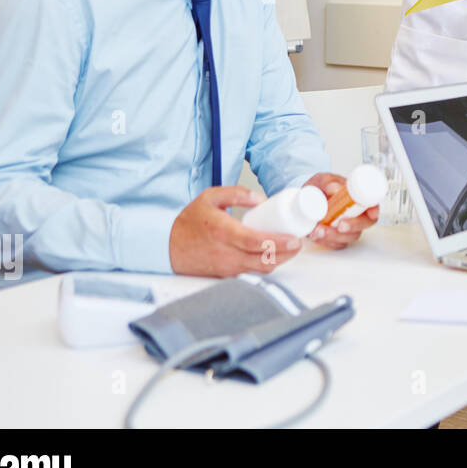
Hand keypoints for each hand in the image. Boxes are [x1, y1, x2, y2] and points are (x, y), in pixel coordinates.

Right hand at [169, 186, 301, 276]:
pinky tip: (273, 256)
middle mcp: (227, 253)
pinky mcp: (226, 274)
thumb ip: (236, 193)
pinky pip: (251, 272)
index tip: (295, 239)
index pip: (258, 242)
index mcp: (224, 233)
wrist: (168, 245)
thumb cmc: (190, 221)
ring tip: (290, 249)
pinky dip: (265, 265)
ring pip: (260, 269)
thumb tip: (260, 198)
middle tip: (298, 243)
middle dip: (287, 254)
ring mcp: (226, 267)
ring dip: (279, 261)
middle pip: (265, 260)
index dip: (280, 243)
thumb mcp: (210, 197)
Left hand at [304, 172, 378, 249]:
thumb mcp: (322, 180)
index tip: (370, 213)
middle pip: (365, 224)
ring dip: (335, 235)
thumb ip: (328, 182)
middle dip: (353, 226)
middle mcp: (355, 214)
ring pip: (349, 236)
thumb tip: (334, 188)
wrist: (303, 200)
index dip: (374, 210)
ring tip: (319, 229)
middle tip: (341, 225)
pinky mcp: (335, 238)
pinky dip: (325, 240)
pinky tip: (316, 234)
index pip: (372, 205)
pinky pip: (336, 244)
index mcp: (357, 198)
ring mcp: (346, 227)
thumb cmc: (319, 188)